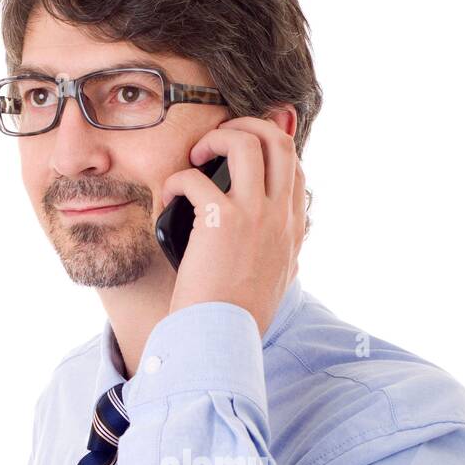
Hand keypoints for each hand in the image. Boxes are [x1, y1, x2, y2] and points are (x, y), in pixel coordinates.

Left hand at [159, 116, 305, 337]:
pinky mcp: (223, 221)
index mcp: (293, 230)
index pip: (295, 167)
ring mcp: (256, 215)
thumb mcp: (279, 284)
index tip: (243, 150)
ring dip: (217, 138)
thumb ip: (285, 259)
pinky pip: (196, 178)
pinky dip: (177, 180)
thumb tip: (287, 255)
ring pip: (247, 142)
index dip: (269, 146)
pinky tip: (169, 197)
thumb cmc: (240, 317)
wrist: (223, 338)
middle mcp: (280, 217)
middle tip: (217, 140)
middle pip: (278, 140)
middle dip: (246, 126)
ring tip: (195, 157)